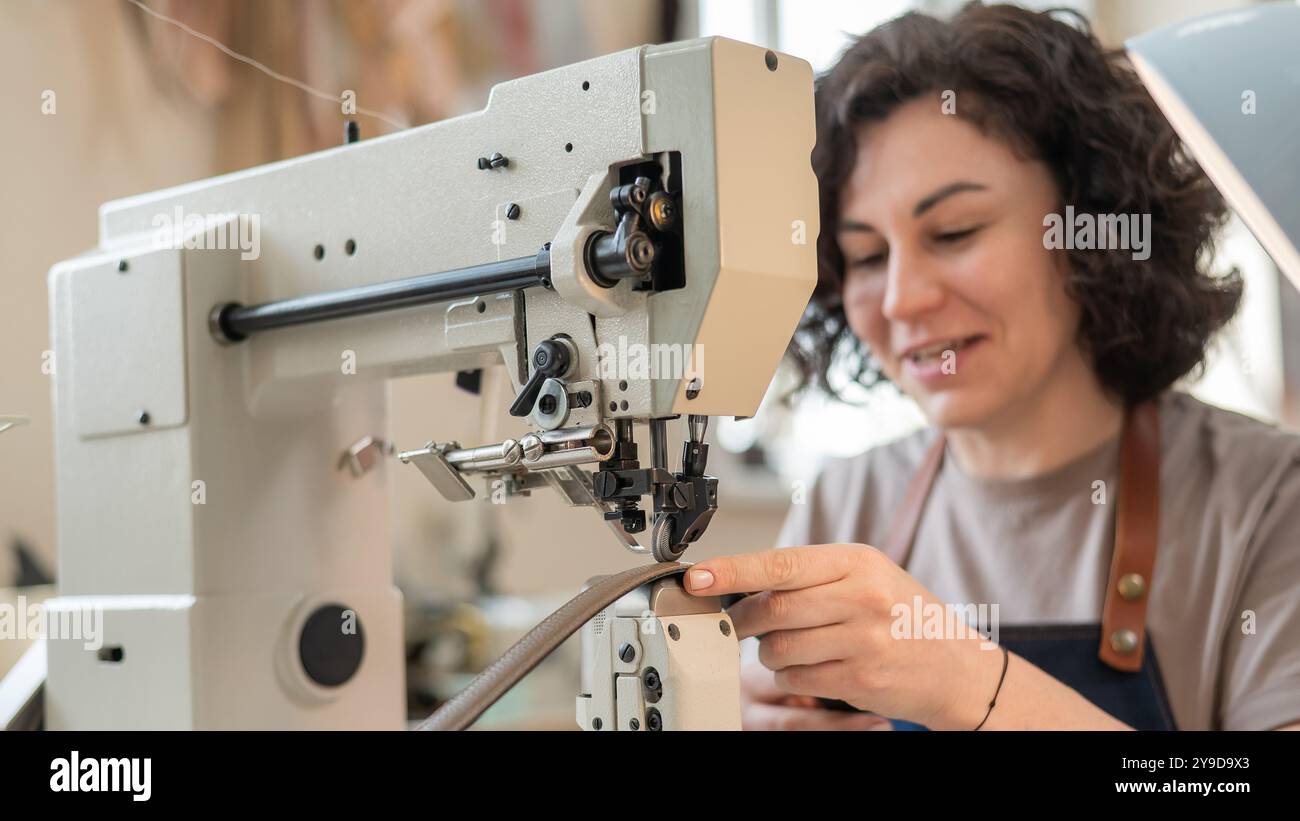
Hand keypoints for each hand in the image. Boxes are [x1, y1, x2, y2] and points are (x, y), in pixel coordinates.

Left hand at [687, 544, 1002, 729]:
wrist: (957, 667)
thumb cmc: (903, 616)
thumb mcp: (866, 577)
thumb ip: (810, 575)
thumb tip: (741, 580)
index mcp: (857, 562)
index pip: (781, 562)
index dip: (732, 570)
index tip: (697, 576)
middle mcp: (862, 597)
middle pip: (772, 609)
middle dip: (741, 619)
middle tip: (733, 623)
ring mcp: (863, 640)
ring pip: (778, 647)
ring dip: (767, 651)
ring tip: (785, 645)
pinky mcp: (860, 679)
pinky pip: (797, 678)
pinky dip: (789, 675)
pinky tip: (809, 666)